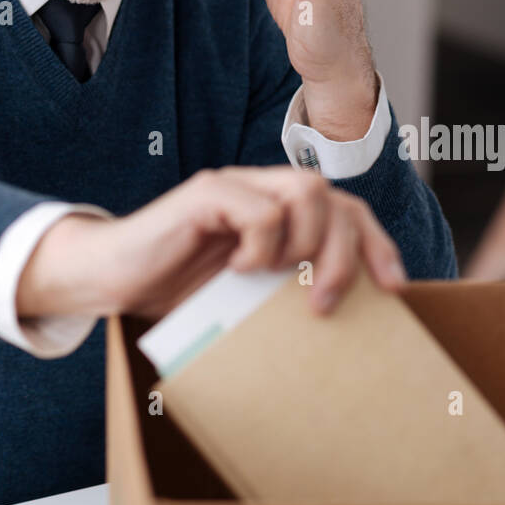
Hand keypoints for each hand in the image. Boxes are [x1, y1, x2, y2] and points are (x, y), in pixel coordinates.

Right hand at [17, 166, 406, 321]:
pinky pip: (258, 209)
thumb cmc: (176, 292)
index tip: (395, 287)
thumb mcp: (247, 295)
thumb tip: (350, 317)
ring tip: (281, 281)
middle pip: (334, 196)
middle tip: (326, 302)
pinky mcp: (205, 193)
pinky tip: (238, 269)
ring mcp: (234, 187)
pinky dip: (260, 246)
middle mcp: (260, 190)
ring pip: (306, 191)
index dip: (376, 243)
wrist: (109, 280)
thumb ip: (286, 286)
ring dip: (307, 244)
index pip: (346, 208)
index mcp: (278, 211)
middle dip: (347, 251)